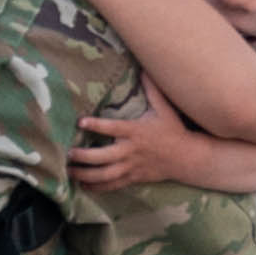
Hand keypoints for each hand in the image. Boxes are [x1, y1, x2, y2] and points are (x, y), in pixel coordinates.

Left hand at [77, 83, 255, 195]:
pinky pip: (113, 185)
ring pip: (105, 175)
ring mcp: (132, 167)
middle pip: (104, 157)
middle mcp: (131, 151)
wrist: (187, 158)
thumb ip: (152, 89)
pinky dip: (97, 188)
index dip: (96, 125)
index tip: (81, 122)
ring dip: (86, 175)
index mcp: (136, 132)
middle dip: (84, 157)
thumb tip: (144, 67)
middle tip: (68, 153)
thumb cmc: (173, 130)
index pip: (113, 128)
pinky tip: (83, 186)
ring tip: (69, 172)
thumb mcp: (164, 108)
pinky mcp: (133, 177)